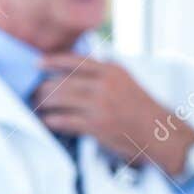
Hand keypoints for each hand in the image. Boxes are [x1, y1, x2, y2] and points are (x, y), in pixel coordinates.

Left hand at [34, 54, 193, 174]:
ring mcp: (100, 105)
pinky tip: (47, 122)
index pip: (75, 61)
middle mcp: (104, 84)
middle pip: (62, 81)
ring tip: (36, 107)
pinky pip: (64, 120)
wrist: (160, 133)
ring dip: (44, 103)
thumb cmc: (141, 109)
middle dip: (43, 88)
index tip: (37, 63)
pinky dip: (52, 121)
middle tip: (33, 93)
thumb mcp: (126, 82)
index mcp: (111, 71)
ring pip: (60, 99)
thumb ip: (103, 75)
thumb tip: (74, 73)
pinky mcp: (96, 125)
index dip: (53, 61)